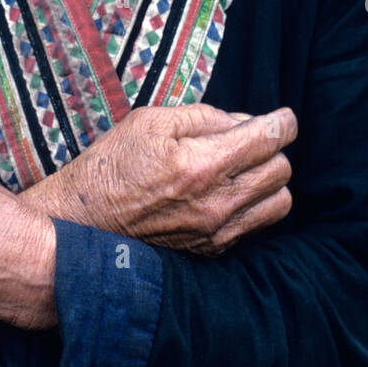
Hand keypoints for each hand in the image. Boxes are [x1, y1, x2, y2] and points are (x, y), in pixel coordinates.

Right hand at [21, 102, 296, 255]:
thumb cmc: (113, 165)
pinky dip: (255, 205)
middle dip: (273, 148)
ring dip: (270, 180)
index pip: (268, 139)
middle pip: (281, 169)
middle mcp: (217, 203)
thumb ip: (203, 116)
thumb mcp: (150, 121)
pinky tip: (231, 192)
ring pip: (280, 202)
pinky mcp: (213, 250)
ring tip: (245, 168)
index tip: (282, 117)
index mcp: (201, 164)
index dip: (283, 122)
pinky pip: (258, 225)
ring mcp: (217, 231)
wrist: (84, 224)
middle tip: (250, 139)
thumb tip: (244, 121)